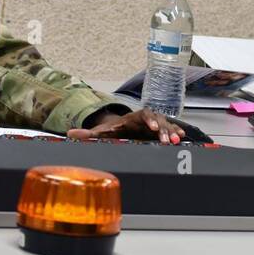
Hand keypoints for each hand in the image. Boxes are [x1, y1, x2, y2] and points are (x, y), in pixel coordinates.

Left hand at [67, 107, 184, 143]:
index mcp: (132, 118)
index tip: (152, 126)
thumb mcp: (100, 132)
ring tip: (176, 139)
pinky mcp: (159, 131)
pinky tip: (182, 136)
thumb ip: (87, 134)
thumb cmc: (112, 130)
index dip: (149, 119)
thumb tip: (71, 133)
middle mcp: (145, 119)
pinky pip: (170, 129)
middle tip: (166, 139)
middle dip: (163, 129)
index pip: (143, 114)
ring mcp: (153, 124)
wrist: (120, 129)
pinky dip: (176, 132)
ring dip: (171, 131)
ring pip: (165, 124)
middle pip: (157, 120)